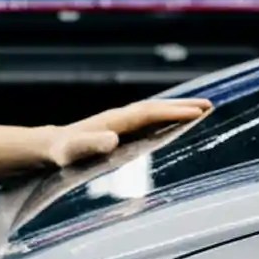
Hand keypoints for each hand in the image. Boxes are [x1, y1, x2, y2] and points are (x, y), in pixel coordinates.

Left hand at [44, 98, 213, 167]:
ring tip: (201, 110)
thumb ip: (88, 145)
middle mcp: (119, 118)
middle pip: (155, 108)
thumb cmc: (59, 153)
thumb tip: (111, 139)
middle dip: (182, 106)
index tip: (199, 112)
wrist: (47, 147)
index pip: (148, 114)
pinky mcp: (119, 130)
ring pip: (153, 112)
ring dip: (176, 110)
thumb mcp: (70, 152)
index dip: (173, 112)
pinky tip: (173, 124)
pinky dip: (164, 119)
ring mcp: (119, 123)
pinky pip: (147, 121)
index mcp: (113, 121)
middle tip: (211, 106)